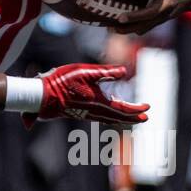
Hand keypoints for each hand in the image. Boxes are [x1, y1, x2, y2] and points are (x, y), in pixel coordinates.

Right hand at [22, 63, 148, 129]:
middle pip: (119, 117)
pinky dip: (111, 118)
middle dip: (133, 117)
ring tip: (132, 119)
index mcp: (99, 102)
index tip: (148, 107)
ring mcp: (87, 114)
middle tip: (145, 118)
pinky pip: (101, 119)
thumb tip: (125, 71)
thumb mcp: (86, 71)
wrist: (43, 96)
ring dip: (123, 119)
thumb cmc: (62, 81)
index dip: (136, 108)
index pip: (123, 108)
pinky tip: (111, 116)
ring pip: (110, 119)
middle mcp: (95, 111)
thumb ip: (106, 72)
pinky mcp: (81, 114)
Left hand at [112, 0, 190, 34]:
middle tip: (119, 18)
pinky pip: (146, 28)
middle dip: (136, 16)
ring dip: (130, 28)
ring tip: (113, 29)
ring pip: (146, 25)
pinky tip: (117, 30)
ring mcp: (164, 14)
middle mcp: (166, 1)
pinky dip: (132, 30)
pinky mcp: (161, 21)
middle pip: (151, 12)